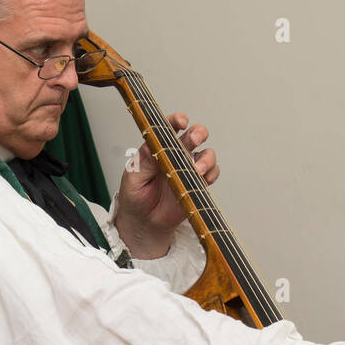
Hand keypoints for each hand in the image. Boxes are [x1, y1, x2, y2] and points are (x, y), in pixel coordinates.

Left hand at [114, 112, 218, 256]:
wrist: (144, 223)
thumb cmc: (135, 197)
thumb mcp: (133, 177)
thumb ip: (144, 161)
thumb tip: (153, 145)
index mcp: (158, 147)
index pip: (168, 128)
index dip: (176, 120)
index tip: (181, 122)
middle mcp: (176, 155)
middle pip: (193, 136)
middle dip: (197, 133)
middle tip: (196, 138)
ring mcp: (188, 169)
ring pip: (206, 154)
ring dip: (206, 158)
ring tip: (197, 169)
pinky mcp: (197, 185)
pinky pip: (211, 174)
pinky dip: (211, 174)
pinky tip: (203, 178)